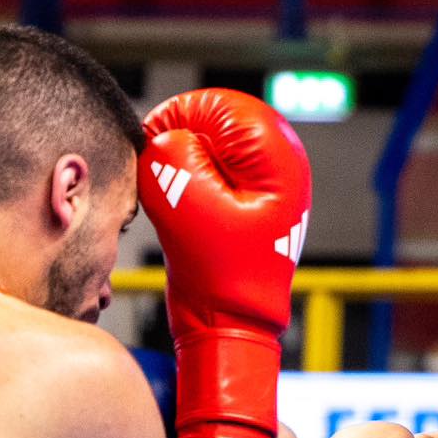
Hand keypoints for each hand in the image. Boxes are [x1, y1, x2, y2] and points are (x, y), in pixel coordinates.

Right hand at [139, 87, 311, 437]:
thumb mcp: (185, 206)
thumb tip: (163, 136)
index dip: (177, 121)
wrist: (233, 331)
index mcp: (278, 160)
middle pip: (215, 125)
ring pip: (209, 152)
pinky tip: (186, 219)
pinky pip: (209, 177)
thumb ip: (170, 154)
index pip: (219, 106)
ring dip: (183, 171)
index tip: (154, 152)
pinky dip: (189, 189)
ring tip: (178, 209)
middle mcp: (282, 167)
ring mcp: (267, 188)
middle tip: (163, 185)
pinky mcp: (249, 207)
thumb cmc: (218, 278)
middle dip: (182, 149)